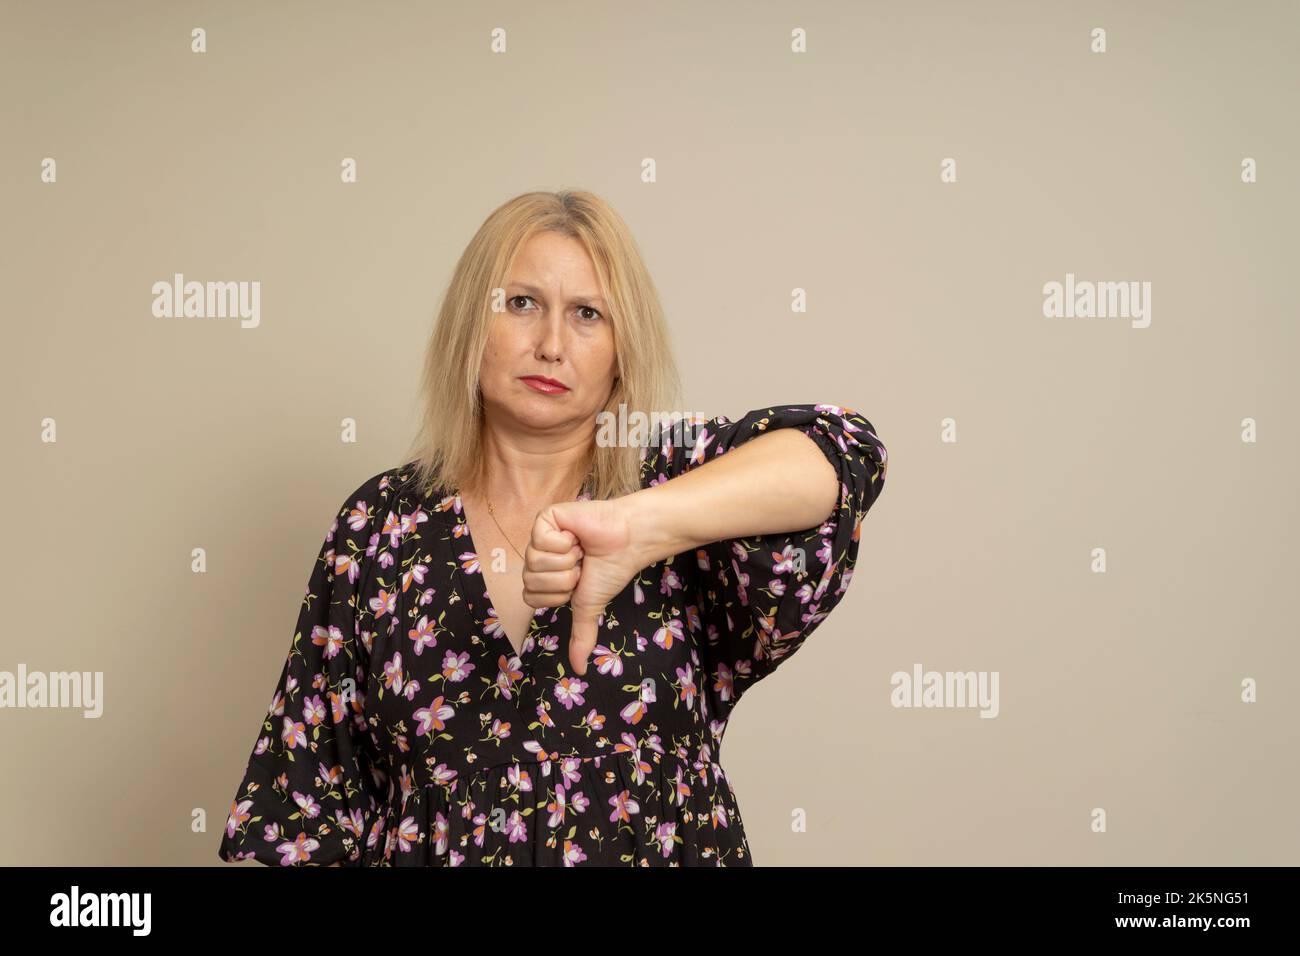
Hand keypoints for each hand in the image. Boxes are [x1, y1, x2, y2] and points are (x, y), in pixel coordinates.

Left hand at [522, 498, 645, 675]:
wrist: (628, 542)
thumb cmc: (610, 570)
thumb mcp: (590, 607)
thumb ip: (581, 636)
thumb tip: (579, 670)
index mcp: (545, 577)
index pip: (530, 598)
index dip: (557, 595)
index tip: (578, 582)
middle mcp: (538, 558)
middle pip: (530, 581)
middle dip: (564, 578)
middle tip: (581, 564)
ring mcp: (539, 537)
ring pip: (534, 562)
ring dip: (566, 559)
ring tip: (581, 549)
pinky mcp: (545, 518)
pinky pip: (541, 540)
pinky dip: (564, 541)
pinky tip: (576, 535)